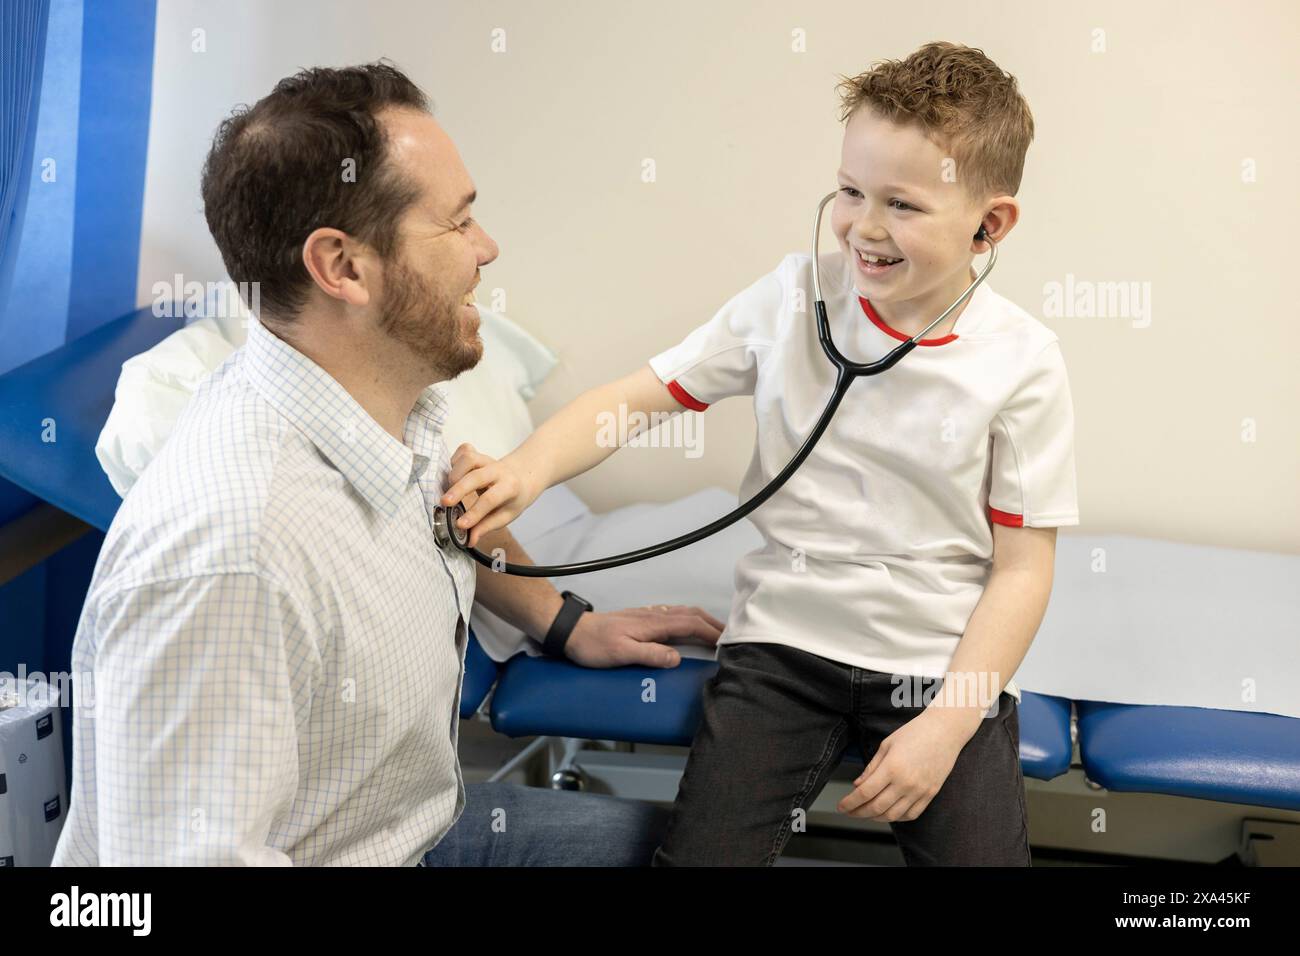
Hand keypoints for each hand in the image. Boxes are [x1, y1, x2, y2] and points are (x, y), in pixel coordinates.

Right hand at [439, 443, 543, 548]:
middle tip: (445, 503)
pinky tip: (453, 475)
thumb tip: (469, 540)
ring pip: (469, 458)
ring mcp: (487, 459)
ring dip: (455, 473)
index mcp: (510, 487)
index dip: (474, 513)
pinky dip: (454, 461)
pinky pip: (464, 451)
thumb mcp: (506, 515)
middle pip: (476, 476)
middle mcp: (498, 471)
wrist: (523, 475)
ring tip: (449, 489)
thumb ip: (487, 526)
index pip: (490, 499)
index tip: (460, 524)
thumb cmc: (513, 498)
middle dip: (459, 489)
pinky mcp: (478, 453)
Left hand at [562, 603, 725, 667]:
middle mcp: (653, 616)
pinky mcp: (640, 618)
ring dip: (701, 619)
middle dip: (712, 623)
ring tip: (714, 631)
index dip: (710, 632)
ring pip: (682, 612)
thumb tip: (677, 658)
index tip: (726, 642)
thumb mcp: (621, 654)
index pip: (690, 625)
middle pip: (690, 614)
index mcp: (652, 624)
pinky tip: (686, 627)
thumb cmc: (593, 646)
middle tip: (729, 636)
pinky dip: (687, 618)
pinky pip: (672, 615)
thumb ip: (650, 655)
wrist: (571, 631)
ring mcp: (647, 615)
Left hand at [836, 709, 968, 822]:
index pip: (865, 793)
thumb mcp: (886, 745)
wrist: (944, 731)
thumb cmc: (914, 733)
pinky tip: (888, 813)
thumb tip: (857, 785)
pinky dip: (897, 818)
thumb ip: (871, 768)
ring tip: (866, 812)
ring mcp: (920, 791)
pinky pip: (911, 814)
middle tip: (850, 811)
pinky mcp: (930, 794)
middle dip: (859, 812)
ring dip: (875, 817)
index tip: (841, 806)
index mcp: (892, 767)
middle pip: (877, 807)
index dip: (850, 803)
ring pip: (893, 815)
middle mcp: (906, 783)